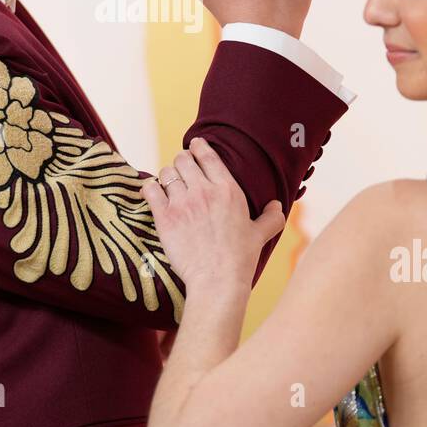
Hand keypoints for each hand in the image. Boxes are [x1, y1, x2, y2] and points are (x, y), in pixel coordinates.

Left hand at [141, 137, 286, 293]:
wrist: (217, 281)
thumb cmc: (241, 259)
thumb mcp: (261, 235)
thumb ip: (271, 217)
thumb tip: (277, 205)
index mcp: (228, 189)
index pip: (208, 155)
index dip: (198, 146)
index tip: (194, 145)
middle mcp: (204, 191)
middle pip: (183, 159)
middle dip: (181, 161)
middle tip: (181, 169)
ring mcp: (182, 203)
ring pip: (166, 173)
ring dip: (167, 176)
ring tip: (168, 183)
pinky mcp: (164, 217)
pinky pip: (150, 190)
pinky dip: (149, 188)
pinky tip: (151, 192)